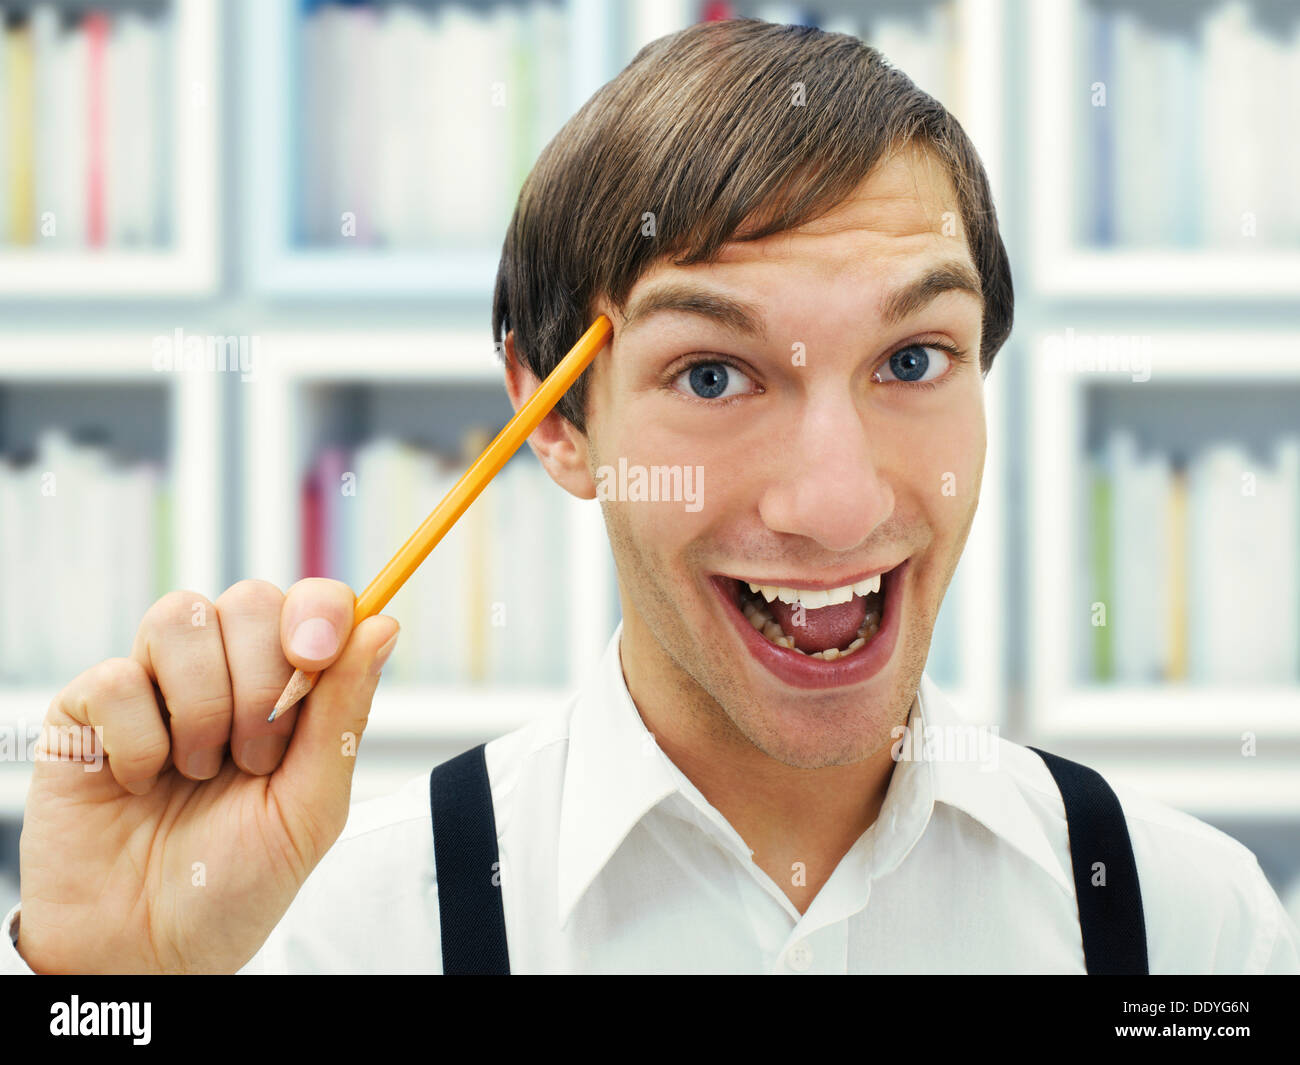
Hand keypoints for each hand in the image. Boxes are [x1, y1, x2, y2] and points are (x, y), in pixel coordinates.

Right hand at [16, 579, 398, 973]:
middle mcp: (221, 673)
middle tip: (256, 759)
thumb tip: (383, 622)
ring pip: (182, 617)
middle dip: (263, 682)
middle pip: (250, 600)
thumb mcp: (310, 806)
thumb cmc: (236, 881)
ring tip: (199, 773)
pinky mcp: (85, 708)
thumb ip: (343, 712)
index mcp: (286, 689)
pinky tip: (139, 783)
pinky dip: (139, 742)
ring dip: (203, 708)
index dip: (320, 613)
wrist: (148, 951)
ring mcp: (153, 684)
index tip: (317, 657)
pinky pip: (117, 676)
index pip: (312, 603)